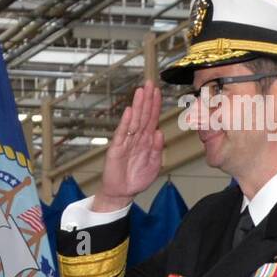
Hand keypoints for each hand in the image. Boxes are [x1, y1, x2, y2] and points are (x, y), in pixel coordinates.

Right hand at [94, 82, 162, 211]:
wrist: (122, 193)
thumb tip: (159, 132)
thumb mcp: (154, 164)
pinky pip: (122, 134)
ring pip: (134, 121)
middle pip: (143, 115)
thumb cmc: (136, 179)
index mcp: (146, 141)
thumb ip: (157, 149)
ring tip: (141, 91)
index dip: (155, 105)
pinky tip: (129, 111)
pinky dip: (126, 122)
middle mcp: (136, 138)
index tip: (158, 91)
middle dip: (147, 99)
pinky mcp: (116, 149)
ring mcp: (126, 142)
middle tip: (150, 83)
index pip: (151, 119)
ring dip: (138, 106)